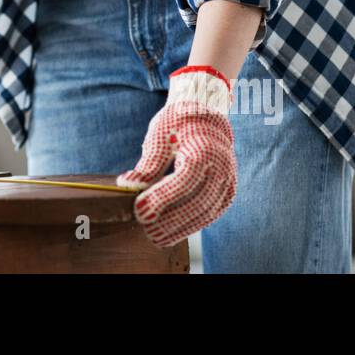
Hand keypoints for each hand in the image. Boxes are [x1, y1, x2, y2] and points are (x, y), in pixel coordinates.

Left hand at [116, 65, 235, 247]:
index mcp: (203, 149)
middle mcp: (221, 167)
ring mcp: (227, 181)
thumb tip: (127, 184)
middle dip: (169, 219)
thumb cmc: (180, 122)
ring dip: (180, 228)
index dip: (161, 198)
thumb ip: (148, 162)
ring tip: (155, 237)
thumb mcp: (160, 133)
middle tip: (145, 229)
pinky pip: (211, 213)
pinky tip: (172, 232)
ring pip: (205, 212)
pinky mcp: (227, 192)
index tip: (139, 211)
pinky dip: (192, 225)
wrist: (208, 117)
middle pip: (196, 201)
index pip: (183, 180)